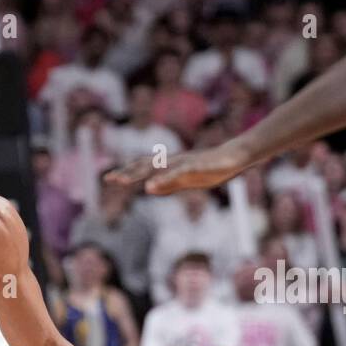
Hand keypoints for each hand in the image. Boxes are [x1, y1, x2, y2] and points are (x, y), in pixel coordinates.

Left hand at [105, 142, 248, 195]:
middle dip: (128, 172)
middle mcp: (174, 161)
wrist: (235, 156)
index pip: (144, 167)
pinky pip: (178, 172)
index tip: (109, 178)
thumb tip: (149, 189)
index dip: (127, 171)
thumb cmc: (212, 168)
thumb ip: (168, 185)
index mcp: (170, 165)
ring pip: (158, 166)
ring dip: (140, 173)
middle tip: (109, 178)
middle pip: (146, 165)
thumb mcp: (186, 180)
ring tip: (124, 181)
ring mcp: (185, 162)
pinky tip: (152, 185)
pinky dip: (163, 178)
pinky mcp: (196, 165)